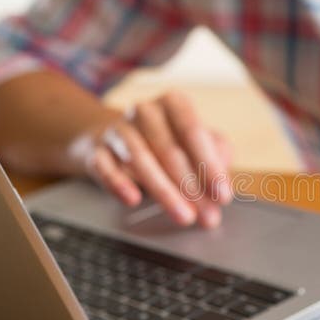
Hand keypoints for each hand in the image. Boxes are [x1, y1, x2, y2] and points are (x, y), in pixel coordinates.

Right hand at [74, 90, 232, 226]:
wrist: (117, 139)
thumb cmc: (168, 141)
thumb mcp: (199, 142)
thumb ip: (218, 157)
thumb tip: (224, 183)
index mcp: (173, 102)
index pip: (193, 132)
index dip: (210, 166)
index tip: (222, 195)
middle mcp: (145, 111)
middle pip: (169, 150)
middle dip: (192, 188)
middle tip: (207, 216)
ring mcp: (118, 130)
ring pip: (141, 160)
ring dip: (165, 192)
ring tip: (184, 216)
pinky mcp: (96, 151)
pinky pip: (105, 167)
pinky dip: (119, 183)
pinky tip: (133, 199)